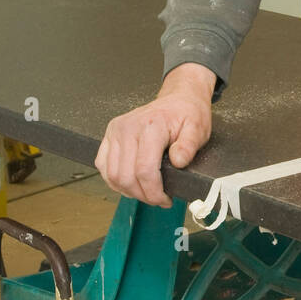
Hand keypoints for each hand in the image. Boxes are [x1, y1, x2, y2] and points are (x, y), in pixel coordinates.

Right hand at [94, 62, 214, 207]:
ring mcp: (115, 131)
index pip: (144, 170)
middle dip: (142, 195)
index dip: (154, 192)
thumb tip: (178, 161)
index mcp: (151, 126)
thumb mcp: (197, 128)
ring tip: (146, 193)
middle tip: (158, 200)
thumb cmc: (187, 114)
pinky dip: (114, 180)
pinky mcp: (109, 135)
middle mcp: (128, 127)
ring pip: (112, 175)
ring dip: (128, 191)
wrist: (178, 99)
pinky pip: (102, 165)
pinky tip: (131, 183)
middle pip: (126, 176)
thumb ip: (189, 145)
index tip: (165, 200)